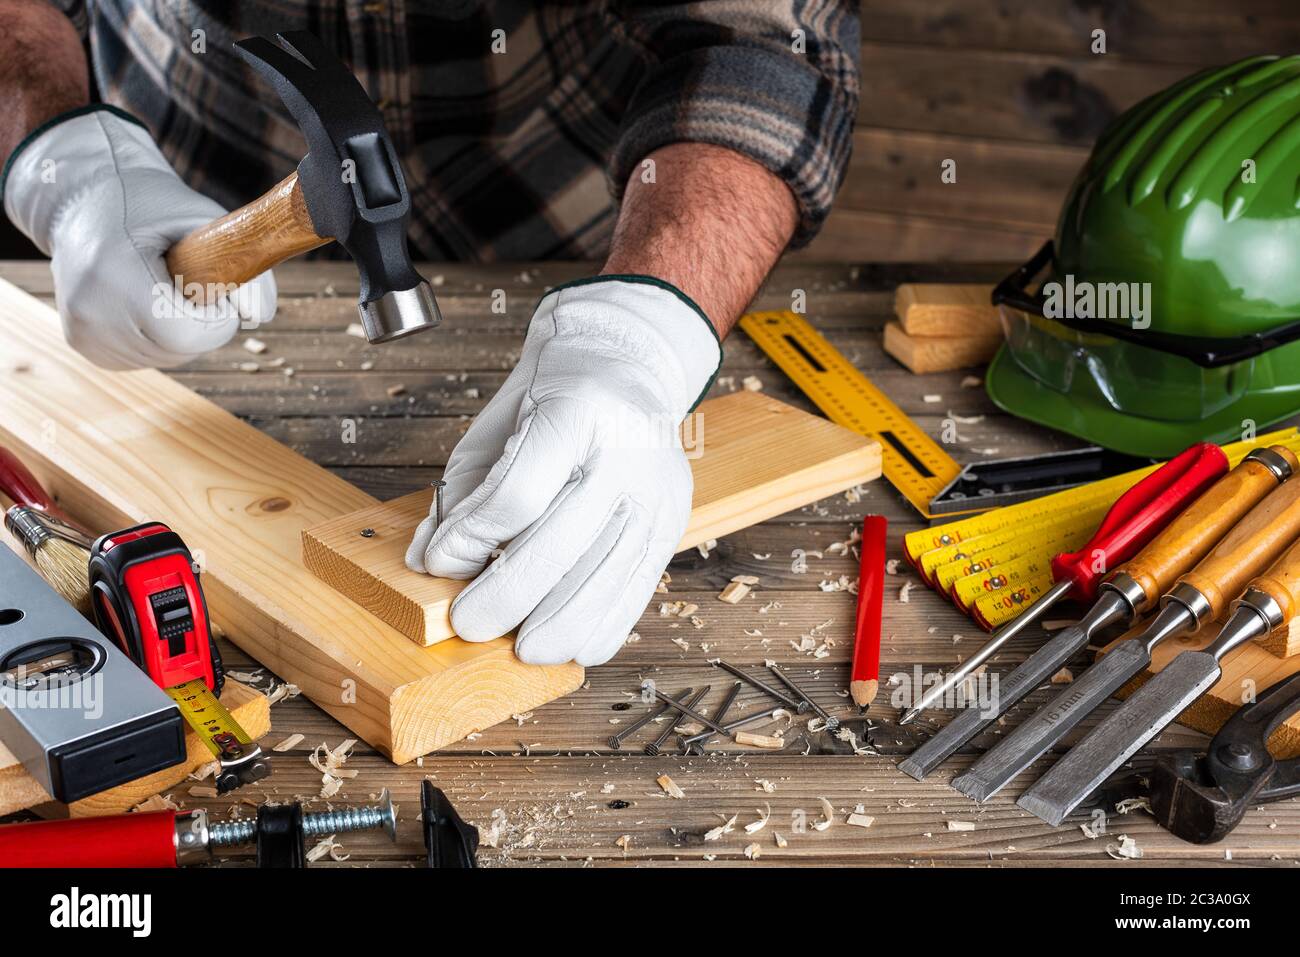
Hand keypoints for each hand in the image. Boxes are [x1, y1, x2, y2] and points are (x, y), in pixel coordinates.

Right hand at [3, 107, 275, 368]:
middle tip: (191, 284)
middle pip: (177, 350)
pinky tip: (147, 303)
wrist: (87, 201)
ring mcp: (81, 330)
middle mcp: (88, 309)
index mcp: (114, 273)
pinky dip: (159, 338)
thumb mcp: (203, 220)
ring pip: (164, 357)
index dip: (216, 320)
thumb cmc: (153, 208)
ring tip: (165, 287)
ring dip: (181, 333)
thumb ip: (244, 264)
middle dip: (202, 324)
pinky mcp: (82, 342)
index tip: (217, 292)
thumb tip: (260, 316)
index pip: (184, 334)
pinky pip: (144, 358)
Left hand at [405, 277, 719, 665]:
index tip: (440, 562)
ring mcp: (658, 489)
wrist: (622, 364)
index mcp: (577, 410)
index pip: (517, 494)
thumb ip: (466, 495)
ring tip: (521, 647)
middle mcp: (627, 451)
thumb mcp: (496, 429)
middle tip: (470, 623)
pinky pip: (638, 586)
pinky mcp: (674, 519)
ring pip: (606, 576)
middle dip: (507, 596)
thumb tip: (430, 562)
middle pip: (561, 545)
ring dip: (556, 623)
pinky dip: (604, 625)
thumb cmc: (551, 397)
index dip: (471, 540)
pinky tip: (573, 644)